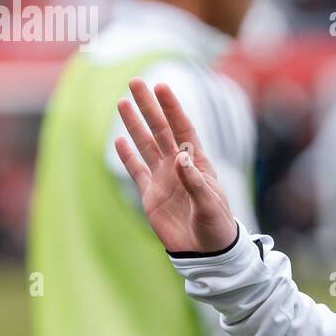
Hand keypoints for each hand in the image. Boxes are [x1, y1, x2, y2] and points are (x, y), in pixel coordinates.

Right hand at [114, 78, 237, 253]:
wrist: (206, 253)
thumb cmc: (217, 227)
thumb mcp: (210, 205)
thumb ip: (195, 182)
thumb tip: (180, 158)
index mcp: (197, 163)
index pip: (183, 129)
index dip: (172, 108)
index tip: (162, 87)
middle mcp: (178, 166)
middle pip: (160, 130)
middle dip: (148, 106)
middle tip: (135, 82)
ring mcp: (163, 179)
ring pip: (145, 145)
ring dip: (134, 124)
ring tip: (122, 102)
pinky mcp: (150, 196)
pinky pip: (136, 171)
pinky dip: (127, 156)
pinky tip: (118, 139)